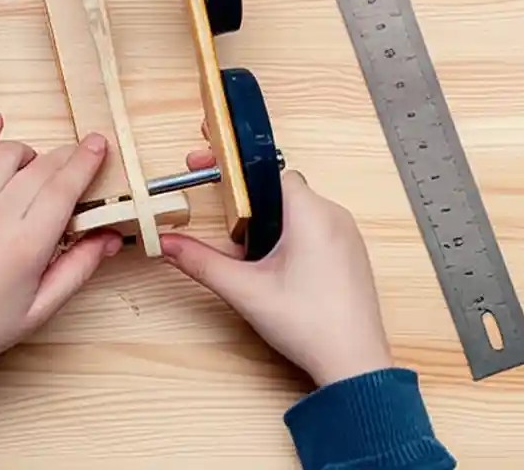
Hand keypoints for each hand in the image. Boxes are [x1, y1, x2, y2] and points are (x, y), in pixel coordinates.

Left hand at [0, 111, 122, 421]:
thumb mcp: (39, 309)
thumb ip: (78, 268)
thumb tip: (111, 236)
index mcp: (24, 247)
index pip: (64, 186)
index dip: (85, 161)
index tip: (98, 144)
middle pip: (40, 166)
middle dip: (64, 156)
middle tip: (75, 159)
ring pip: (4, 154)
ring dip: (27, 154)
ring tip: (32, 170)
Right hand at [161, 149, 392, 386]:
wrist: (354, 363)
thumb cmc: (311, 325)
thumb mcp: (245, 290)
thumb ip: (202, 262)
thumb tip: (169, 244)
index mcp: (311, 214)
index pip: (268, 169)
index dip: (233, 165)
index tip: (208, 159)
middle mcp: (334, 216)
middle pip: (280, 187)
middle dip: (244, 193)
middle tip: (214, 199)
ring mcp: (346, 236)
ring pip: (297, 209)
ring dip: (266, 217)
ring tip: (242, 244)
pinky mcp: (349, 254)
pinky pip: (314, 228)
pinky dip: (288, 233)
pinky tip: (270, 262)